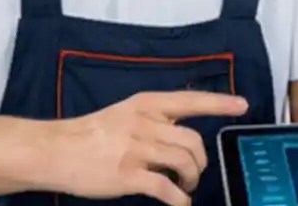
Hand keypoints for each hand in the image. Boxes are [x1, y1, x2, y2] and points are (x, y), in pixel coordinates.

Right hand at [47, 91, 248, 205]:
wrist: (56, 150)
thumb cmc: (90, 134)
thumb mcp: (125, 114)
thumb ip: (153, 120)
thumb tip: (180, 136)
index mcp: (145, 104)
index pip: (190, 100)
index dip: (219, 103)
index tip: (241, 106)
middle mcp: (145, 123)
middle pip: (193, 141)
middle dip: (201, 161)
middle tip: (195, 172)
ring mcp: (137, 150)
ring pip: (184, 163)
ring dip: (192, 178)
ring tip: (186, 186)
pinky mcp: (129, 176)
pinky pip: (166, 189)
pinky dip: (180, 199)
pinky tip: (180, 202)